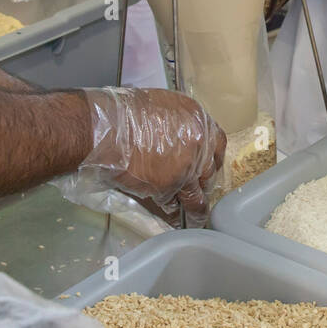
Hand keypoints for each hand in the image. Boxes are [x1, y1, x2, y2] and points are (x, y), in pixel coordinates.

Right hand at [75, 87, 226, 227]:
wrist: (108, 128)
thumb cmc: (126, 113)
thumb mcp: (163, 107)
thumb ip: (179, 125)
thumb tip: (179, 140)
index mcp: (198, 121)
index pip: (218, 144)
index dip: (212, 159)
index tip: (209, 168)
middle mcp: (199, 145)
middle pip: (209, 172)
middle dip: (203, 184)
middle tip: (198, 192)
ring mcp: (186, 168)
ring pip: (196, 196)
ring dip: (196, 209)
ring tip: (196, 219)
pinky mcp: (169, 187)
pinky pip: (173, 205)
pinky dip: (172, 213)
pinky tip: (172, 219)